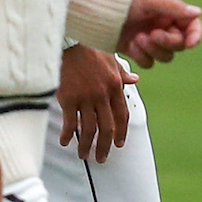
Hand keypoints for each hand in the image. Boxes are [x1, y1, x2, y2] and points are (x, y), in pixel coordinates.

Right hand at [57, 44, 136, 162]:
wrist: (71, 44)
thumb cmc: (90, 51)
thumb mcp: (112, 61)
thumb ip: (122, 74)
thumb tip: (136, 80)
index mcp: (115, 86)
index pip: (122, 114)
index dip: (121, 131)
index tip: (119, 143)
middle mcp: (103, 94)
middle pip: (107, 127)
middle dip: (105, 145)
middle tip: (102, 158)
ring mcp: (86, 98)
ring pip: (89, 129)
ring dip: (86, 145)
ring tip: (84, 155)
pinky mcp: (69, 99)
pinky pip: (71, 122)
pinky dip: (69, 135)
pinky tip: (66, 142)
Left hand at [118, 0, 201, 68]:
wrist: (97, 10)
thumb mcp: (151, 0)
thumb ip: (175, 7)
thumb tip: (197, 12)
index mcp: (170, 14)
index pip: (192, 27)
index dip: (195, 35)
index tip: (190, 42)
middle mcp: (164, 28)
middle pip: (178, 45)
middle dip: (166, 42)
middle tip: (153, 34)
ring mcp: (151, 41)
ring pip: (165, 56)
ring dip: (153, 50)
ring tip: (138, 38)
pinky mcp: (138, 51)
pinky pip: (148, 62)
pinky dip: (140, 56)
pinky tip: (131, 44)